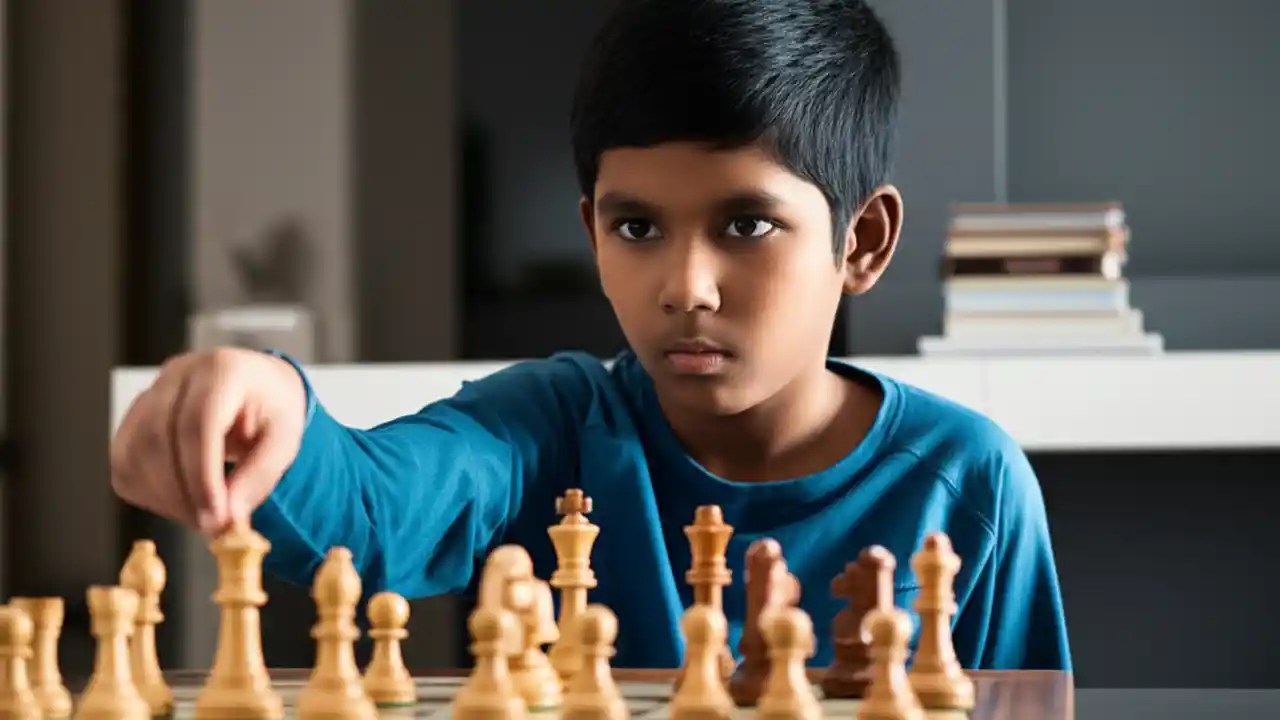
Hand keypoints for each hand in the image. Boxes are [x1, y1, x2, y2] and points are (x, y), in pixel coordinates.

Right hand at [110, 348, 307, 534]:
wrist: (258, 387)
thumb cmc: (273, 410)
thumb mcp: (286, 439)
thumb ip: (260, 476)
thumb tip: (228, 519)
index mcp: (223, 370)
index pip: (198, 424)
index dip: (201, 477)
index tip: (215, 518)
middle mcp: (179, 373)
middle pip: (158, 438)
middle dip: (182, 493)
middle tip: (210, 526)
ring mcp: (151, 392)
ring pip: (133, 452)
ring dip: (163, 497)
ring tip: (200, 515)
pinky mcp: (135, 416)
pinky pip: (125, 461)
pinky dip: (148, 492)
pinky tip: (181, 501)